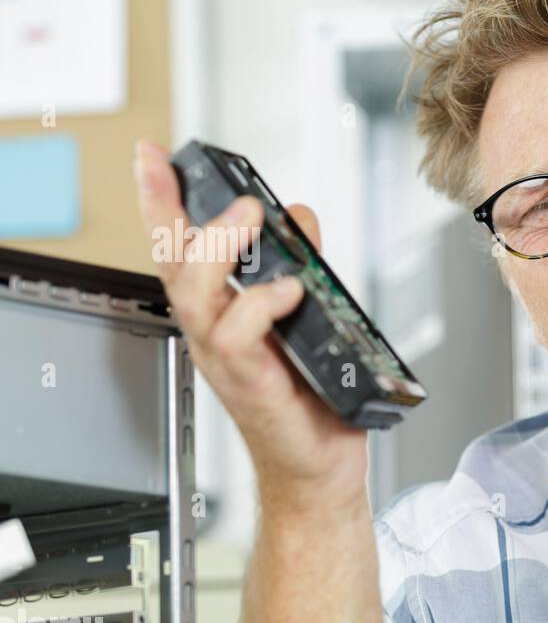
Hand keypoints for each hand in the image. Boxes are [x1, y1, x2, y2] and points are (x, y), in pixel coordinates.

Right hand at [133, 138, 367, 506]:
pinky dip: (259, 307)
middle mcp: (213, 331)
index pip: (181, 248)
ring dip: (220, 249)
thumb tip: (299, 215)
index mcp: (220, 312)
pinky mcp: (250, 383)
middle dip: (175, 212)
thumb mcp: (308, 317)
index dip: (163, 202)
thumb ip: (302, 263)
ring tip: (252, 217)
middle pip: (175, 263)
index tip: (154, 155)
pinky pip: (237, 337)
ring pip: (195, 293)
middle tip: (209, 181)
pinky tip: (289, 291)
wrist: (318, 466)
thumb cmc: (310, 397)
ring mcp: (226, 359)